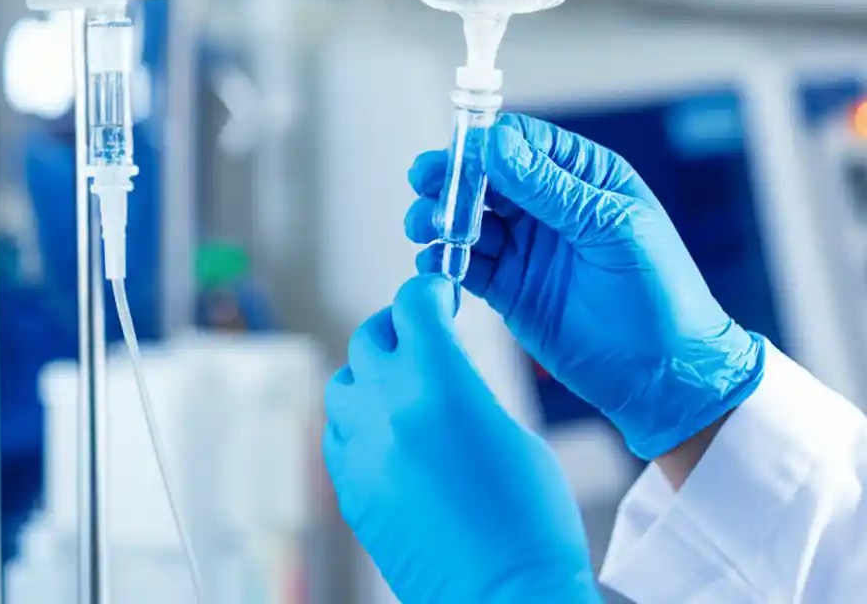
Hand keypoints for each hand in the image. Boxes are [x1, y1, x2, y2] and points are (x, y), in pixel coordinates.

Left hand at [323, 275, 601, 603]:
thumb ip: (467, 389)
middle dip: (399, 327)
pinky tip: (389, 433)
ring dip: (371, 374)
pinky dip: (357, 420)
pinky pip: (335, 434)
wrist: (506, 593)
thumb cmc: (531, 521)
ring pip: (343, 383)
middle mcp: (389, 410)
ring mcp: (361, 453)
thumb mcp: (513, 430)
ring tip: (403, 387)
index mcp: (441, 385)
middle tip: (423, 335)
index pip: (412, 305)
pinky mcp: (349, 492)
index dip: (428, 293)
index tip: (439, 296)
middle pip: (371, 336)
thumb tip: (442, 370)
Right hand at [405, 114, 764, 459]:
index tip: (461, 155)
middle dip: (452, 178)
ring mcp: (529, 249)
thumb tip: (498, 143)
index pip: (524, 142)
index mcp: (585, 178)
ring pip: (469, 220)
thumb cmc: (661, 293)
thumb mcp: (612, 228)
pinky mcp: (511, 291)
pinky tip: (434, 262)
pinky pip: (468, 267)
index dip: (487, 143)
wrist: (664, 373)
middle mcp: (551, 208)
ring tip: (425, 226)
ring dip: (441, 218)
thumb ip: (552, 188)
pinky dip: (444, 261)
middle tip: (425, 183)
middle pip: (486, 177)